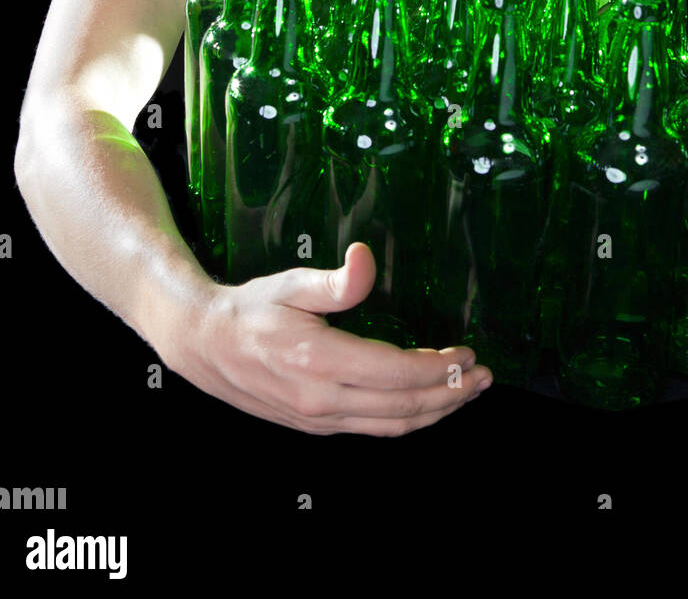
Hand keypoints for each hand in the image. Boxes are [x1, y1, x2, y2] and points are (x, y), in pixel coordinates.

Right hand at [171, 243, 491, 434]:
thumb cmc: (250, 309)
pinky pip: (372, 429)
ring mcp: (319, 419)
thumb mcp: (292, 283)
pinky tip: (423, 405)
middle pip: (404, 408)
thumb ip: (338, 281)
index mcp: (320, 361)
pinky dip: (406, 420)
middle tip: (483, 378)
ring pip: (391, 426)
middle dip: (451, 394)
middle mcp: (322, 400)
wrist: (204, 345)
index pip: (398, 375)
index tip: (468, 354)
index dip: (440, 368)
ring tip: (466, 394)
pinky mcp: (315, 426)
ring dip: (435, 412)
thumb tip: (367, 258)